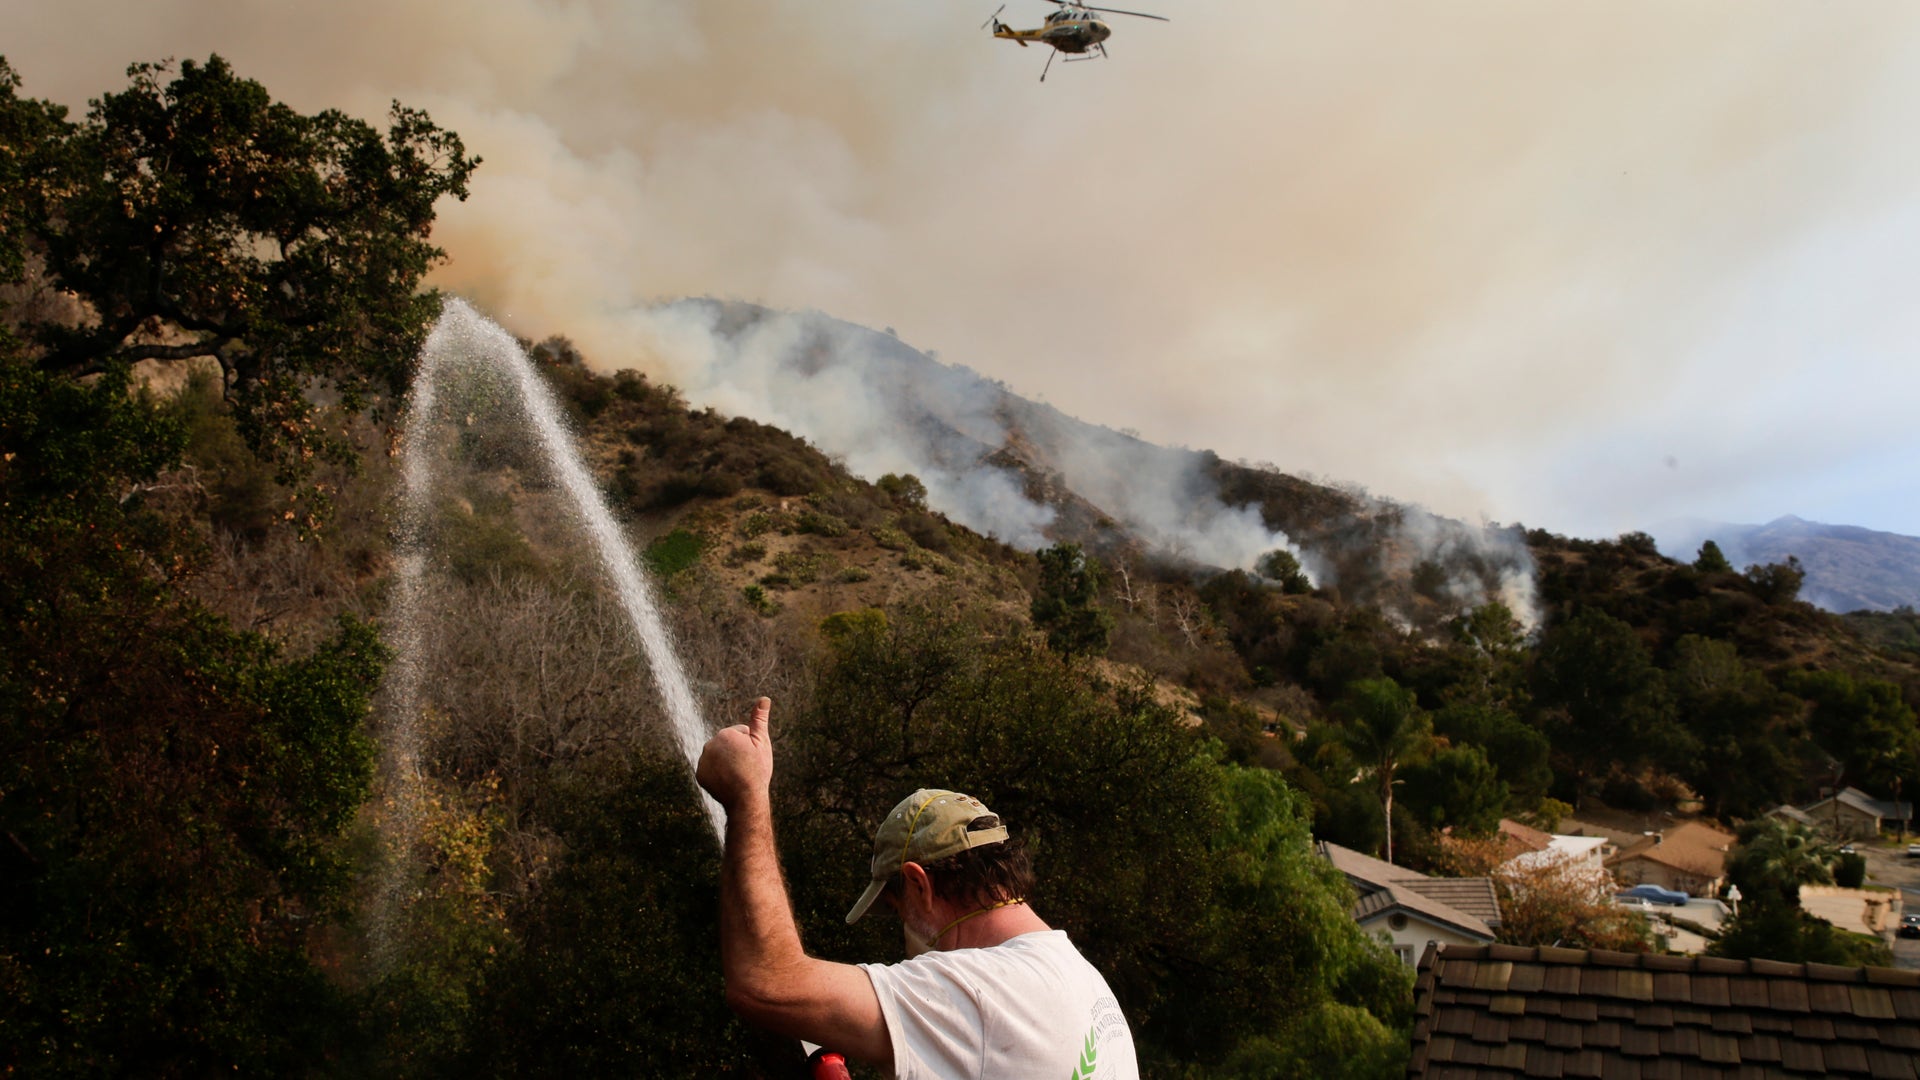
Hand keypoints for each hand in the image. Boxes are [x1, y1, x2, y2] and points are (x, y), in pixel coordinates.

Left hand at [696, 696, 773, 810]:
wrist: (746, 798)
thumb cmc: (757, 769)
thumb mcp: (762, 742)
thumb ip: (759, 719)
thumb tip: (764, 698)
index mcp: (725, 733)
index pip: (740, 733)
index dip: (750, 745)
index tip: (752, 758)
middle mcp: (710, 744)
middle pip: (727, 744)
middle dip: (736, 752)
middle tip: (745, 767)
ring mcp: (703, 760)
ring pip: (718, 756)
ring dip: (726, 762)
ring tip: (736, 775)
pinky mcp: (700, 774)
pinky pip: (710, 770)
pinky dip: (717, 774)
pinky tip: (727, 781)